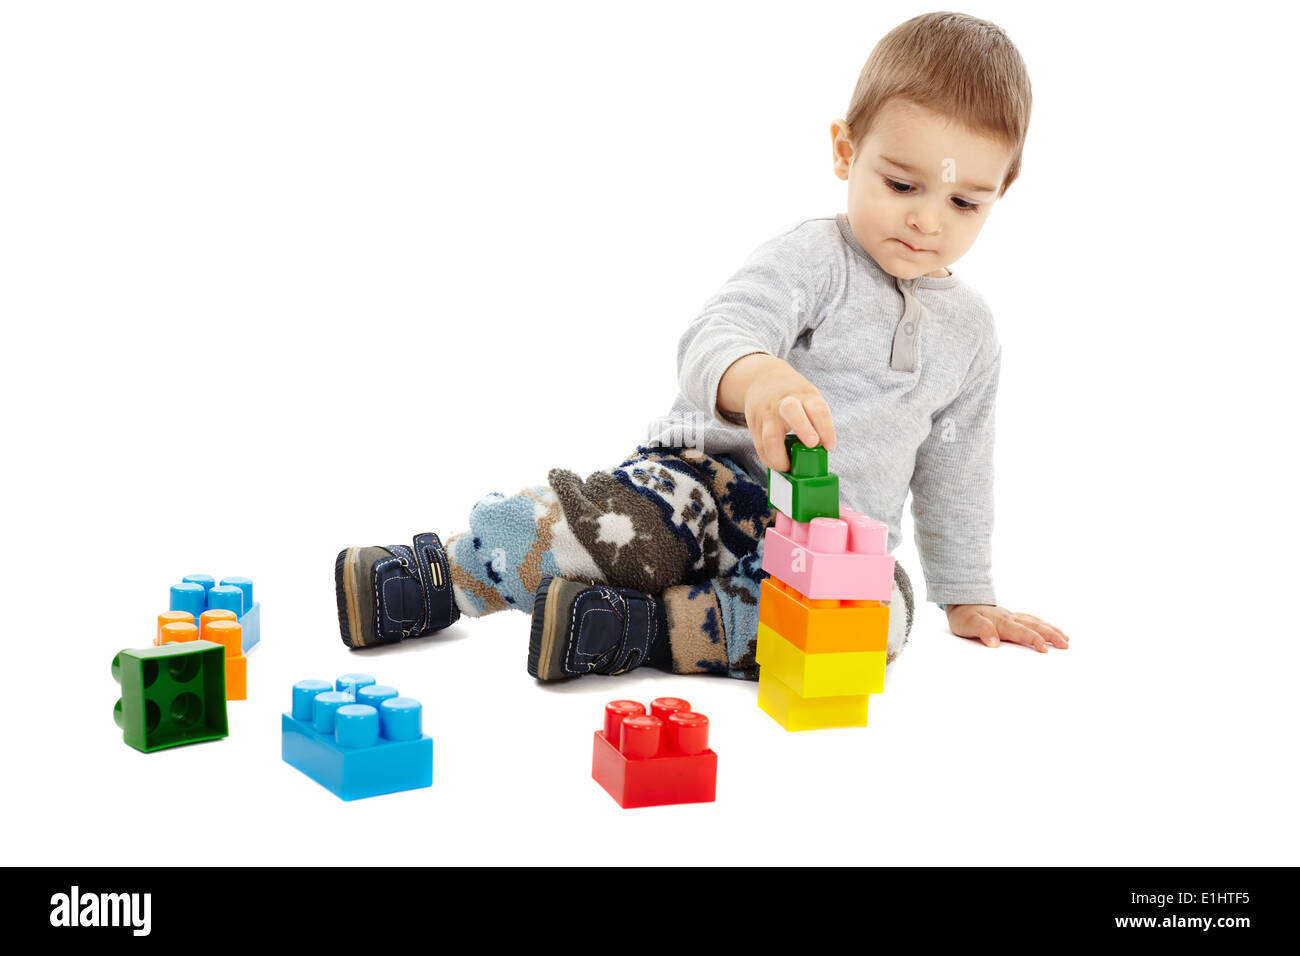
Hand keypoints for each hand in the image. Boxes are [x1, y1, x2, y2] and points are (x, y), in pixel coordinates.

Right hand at [737, 357, 836, 471]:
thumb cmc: (792, 396)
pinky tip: (778, 463)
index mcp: (804, 396)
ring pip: (770, 437)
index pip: (818, 410)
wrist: (761, 380)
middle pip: (792, 411)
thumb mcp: (808, 399)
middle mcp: (784, 403)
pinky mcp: (754, 426)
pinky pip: (760, 447)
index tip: (829, 447)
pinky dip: (769, 459)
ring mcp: (767, 414)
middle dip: (803, 429)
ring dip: (779, 457)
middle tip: (811, 445)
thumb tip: (821, 452)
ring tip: (789, 467)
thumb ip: (815, 421)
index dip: (826, 429)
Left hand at [945, 604, 1069, 652]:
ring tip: (1066, 639)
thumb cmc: (965, 616)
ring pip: (1036, 622)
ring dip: (1051, 630)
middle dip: (1051, 635)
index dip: (1034, 640)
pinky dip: (1043, 624)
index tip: (1045, 649)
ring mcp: (1013, 616)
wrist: (961, 601)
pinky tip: (1050, 628)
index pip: (1021, 632)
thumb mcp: (968, 624)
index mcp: (1002, 622)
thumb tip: (994, 643)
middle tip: (1066, 645)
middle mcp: (1011, 618)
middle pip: (1035, 626)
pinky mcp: (1012, 617)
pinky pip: (1032, 619)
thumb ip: (983, 631)